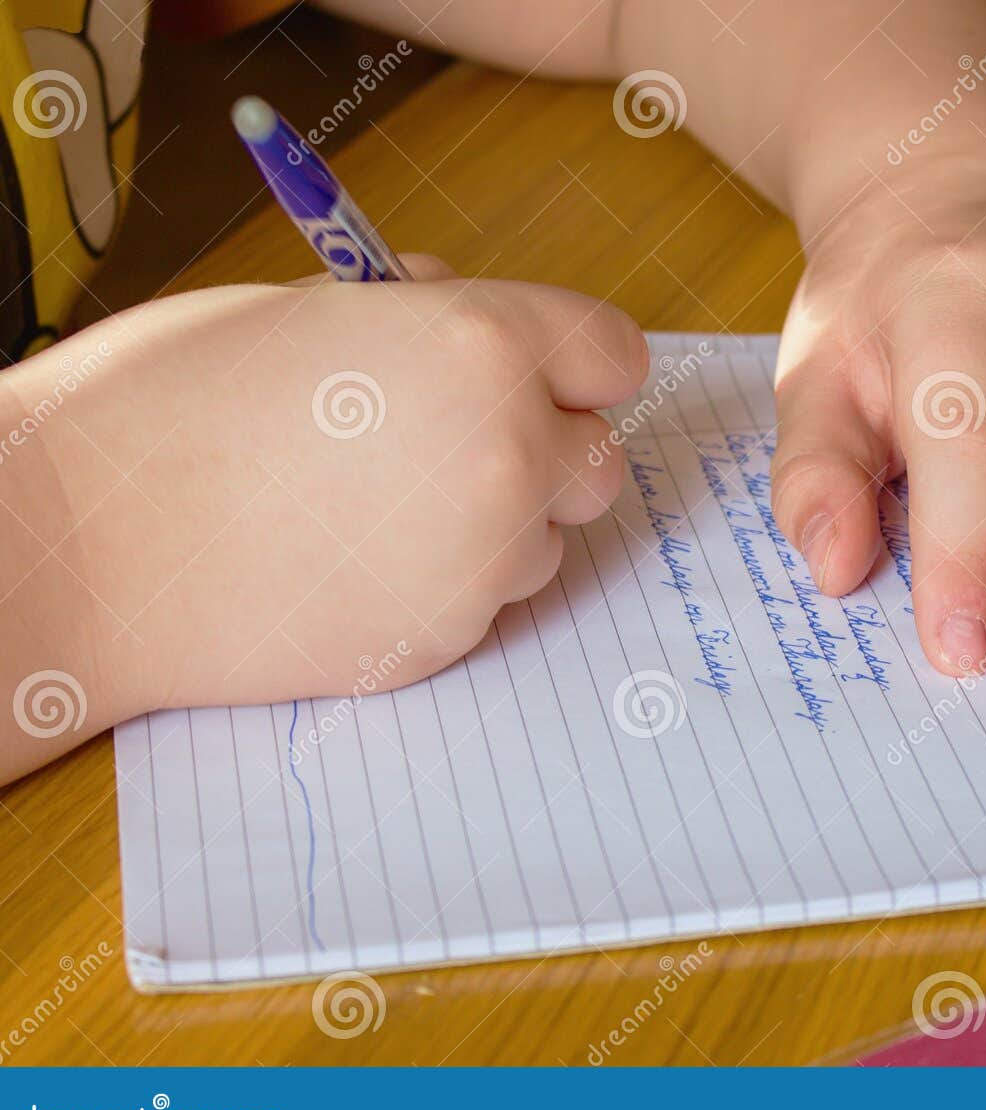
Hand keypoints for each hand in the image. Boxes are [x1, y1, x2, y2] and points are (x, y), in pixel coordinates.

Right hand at [10, 255, 644, 732]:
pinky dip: (445, 585)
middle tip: (455, 443)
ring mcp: (483, 560)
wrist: (83, 542)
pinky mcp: (444, 639)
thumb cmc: (173, 399)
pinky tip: (352, 562)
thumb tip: (472, 312)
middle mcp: (510, 456)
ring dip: (499, 526)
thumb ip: (424, 314)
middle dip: (549, 450)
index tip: (542, 374)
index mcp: (486, 347)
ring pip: (547, 541)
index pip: (617, 355)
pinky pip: (485, 603)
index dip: (578, 364)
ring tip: (380, 508)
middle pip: (601, 461)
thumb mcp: (309, 307)